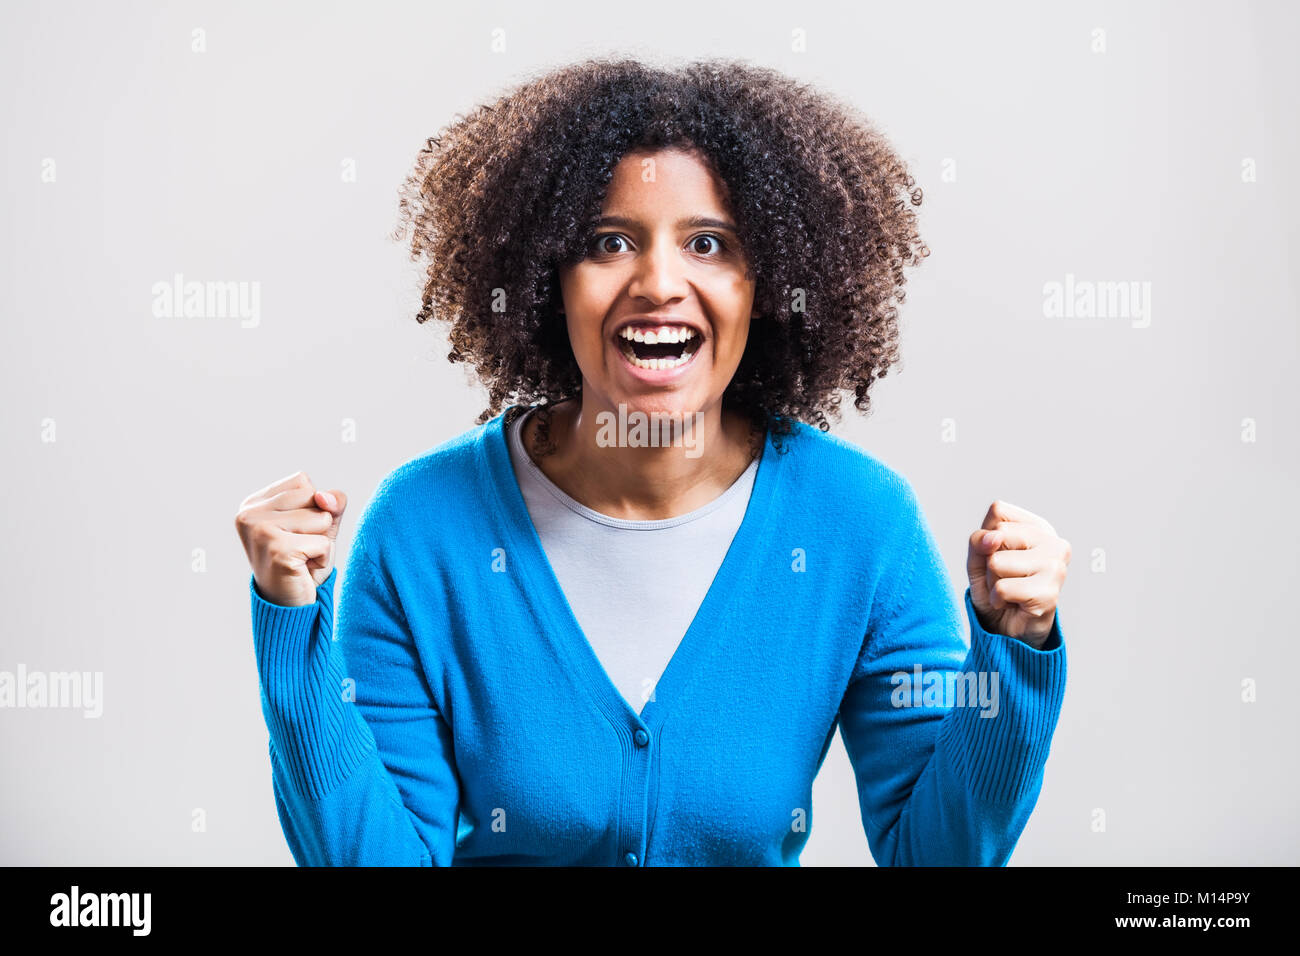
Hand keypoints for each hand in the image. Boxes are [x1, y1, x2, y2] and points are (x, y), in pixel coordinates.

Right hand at [235, 471, 348, 607]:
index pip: (303, 481)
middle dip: (319, 524)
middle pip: (313, 495)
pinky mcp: (277, 551)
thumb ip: (331, 502)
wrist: (290, 606)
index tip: (295, 532)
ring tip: (302, 558)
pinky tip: (304, 570)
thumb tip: (325, 497)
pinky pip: (324, 543)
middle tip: (300, 549)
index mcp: (253, 503)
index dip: (312, 507)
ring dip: (322, 542)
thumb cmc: (304, 562)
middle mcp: (249, 514)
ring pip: (321, 517)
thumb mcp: (321, 524)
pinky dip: (323, 559)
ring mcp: (260, 532)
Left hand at [965, 499, 1069, 647]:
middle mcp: (1054, 543)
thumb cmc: (996, 589)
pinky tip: (1012, 604)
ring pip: (997, 562)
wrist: (1006, 629)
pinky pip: (1001, 588)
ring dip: (992, 582)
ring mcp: (1056, 568)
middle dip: (989, 561)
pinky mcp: (1049, 593)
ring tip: (1008, 591)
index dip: (987, 536)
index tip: (999, 554)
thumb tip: (993, 538)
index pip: (998, 511)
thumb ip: (979, 540)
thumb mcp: (977, 558)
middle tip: (1003, 578)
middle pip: (998, 534)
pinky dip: (997, 599)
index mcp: (1039, 527)